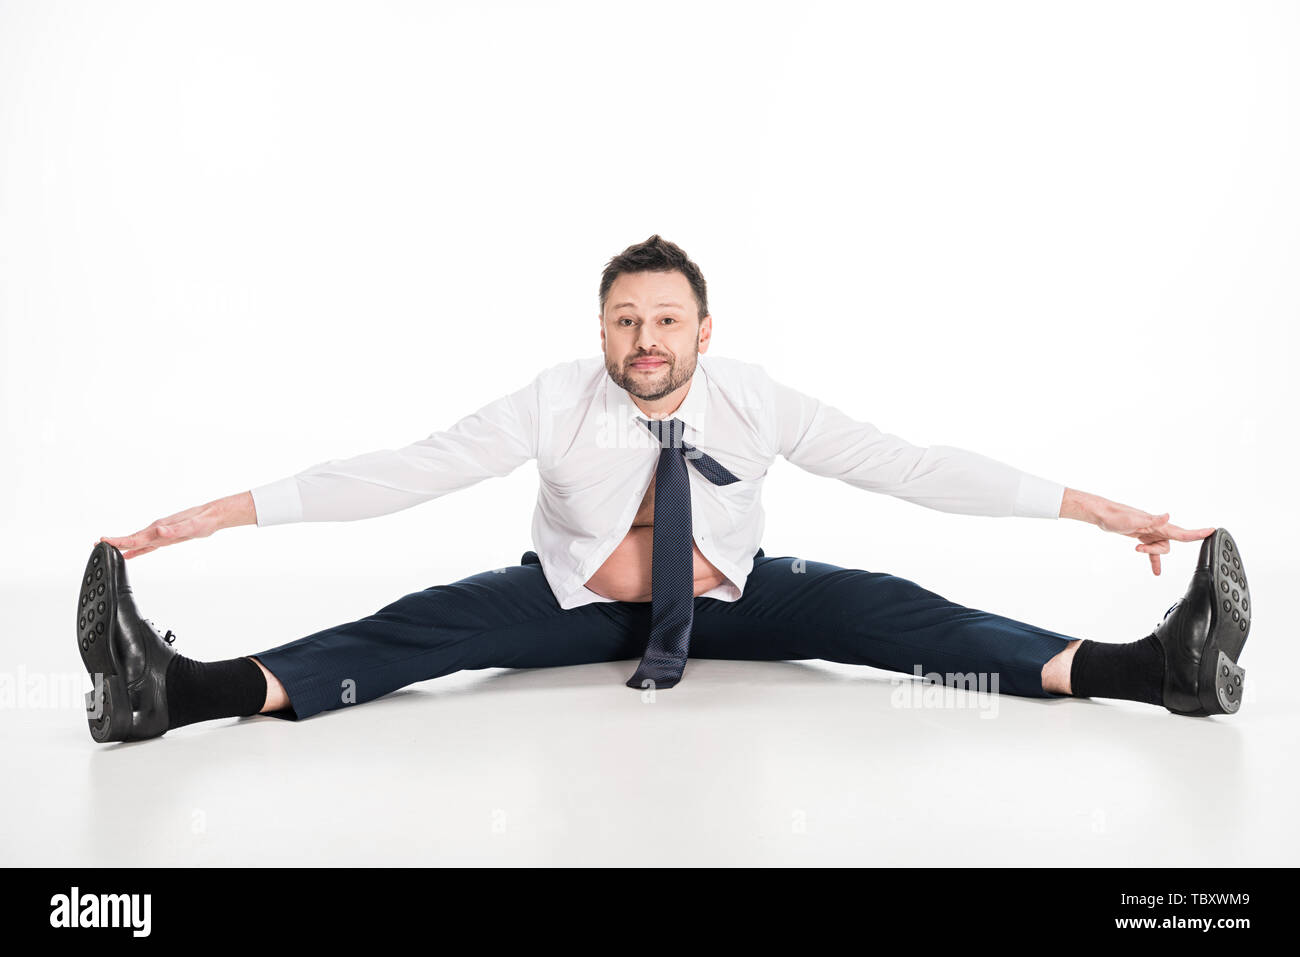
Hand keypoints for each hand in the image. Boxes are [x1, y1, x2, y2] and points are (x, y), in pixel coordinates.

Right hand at [98, 492, 255, 558]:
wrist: (213, 515)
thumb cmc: (204, 521)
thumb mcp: (192, 527)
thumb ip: (175, 530)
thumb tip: (160, 531)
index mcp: (160, 528)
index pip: (136, 537)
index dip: (120, 541)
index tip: (104, 541)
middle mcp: (158, 529)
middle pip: (132, 538)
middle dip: (115, 542)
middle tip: (97, 545)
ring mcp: (161, 532)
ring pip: (138, 541)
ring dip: (123, 545)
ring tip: (108, 549)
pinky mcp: (167, 536)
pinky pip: (147, 544)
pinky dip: (137, 549)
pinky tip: (130, 554)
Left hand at [1090, 499, 1213, 575]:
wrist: (1102, 515)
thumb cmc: (1117, 515)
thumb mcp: (1134, 519)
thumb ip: (1153, 519)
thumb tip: (1167, 515)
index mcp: (1159, 525)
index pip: (1182, 532)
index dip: (1198, 534)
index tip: (1213, 531)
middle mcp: (1157, 528)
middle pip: (1170, 544)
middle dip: (1159, 551)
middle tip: (1142, 548)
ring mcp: (1150, 532)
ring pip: (1161, 549)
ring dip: (1151, 553)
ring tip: (1136, 548)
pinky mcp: (1142, 536)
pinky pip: (1152, 552)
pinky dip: (1154, 561)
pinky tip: (1156, 572)